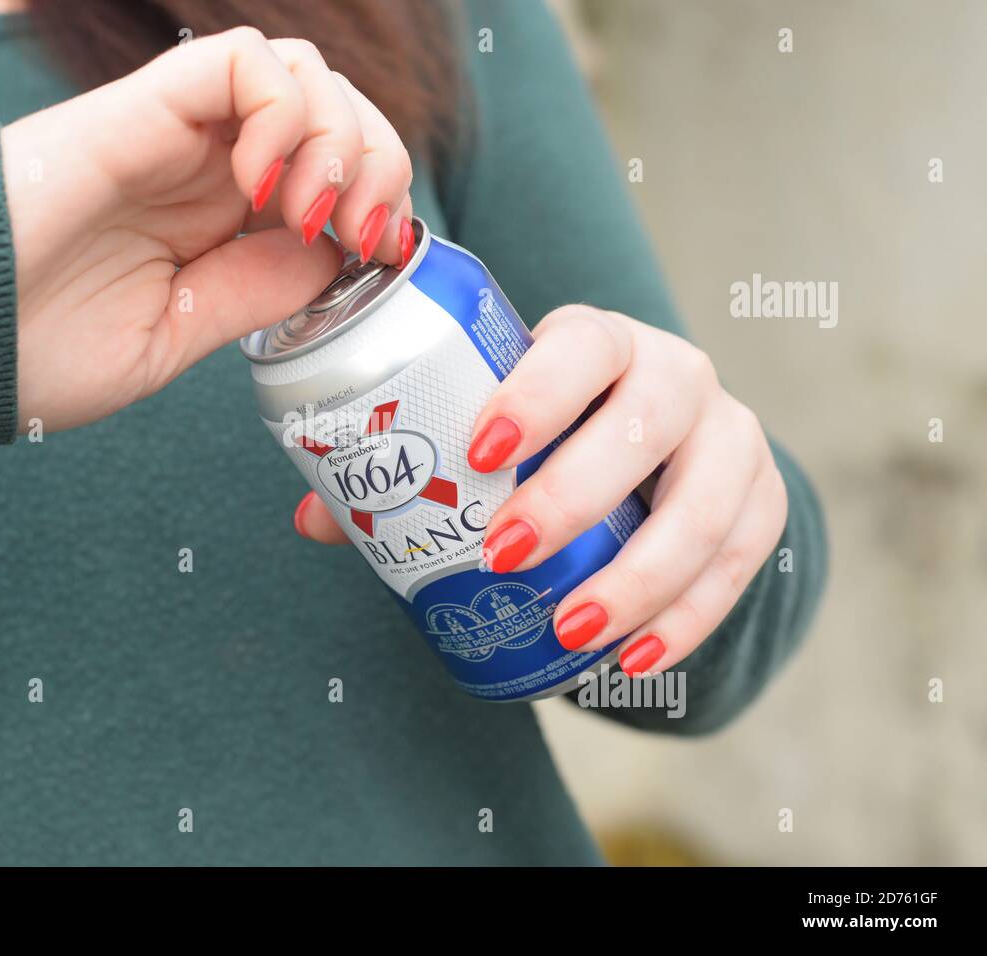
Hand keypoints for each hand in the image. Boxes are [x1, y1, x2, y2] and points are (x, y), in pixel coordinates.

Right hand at [0, 28, 414, 430]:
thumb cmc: (30, 350)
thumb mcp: (172, 338)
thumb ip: (251, 293)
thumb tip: (333, 254)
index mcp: (213, 220)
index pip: (329, 165)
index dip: (378, 197)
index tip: (380, 254)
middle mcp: (205, 164)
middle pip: (333, 107)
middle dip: (378, 163)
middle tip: (363, 230)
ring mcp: (177, 132)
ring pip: (303, 71)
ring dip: (340, 137)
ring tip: (307, 211)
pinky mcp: (143, 107)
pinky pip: (244, 61)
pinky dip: (284, 111)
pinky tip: (263, 185)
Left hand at [293, 304, 787, 675]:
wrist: (658, 447)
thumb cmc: (553, 434)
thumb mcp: (498, 429)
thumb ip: (416, 465)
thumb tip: (317, 518)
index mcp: (601, 340)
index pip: (581, 345)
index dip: (536, 393)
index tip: (480, 452)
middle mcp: (678, 375)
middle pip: (646, 423)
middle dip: (574, 495)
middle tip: (504, 554)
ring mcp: (731, 437)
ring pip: (705, 504)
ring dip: (638, 575)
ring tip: (571, 630)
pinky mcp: (762, 503)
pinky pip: (738, 565)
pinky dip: (688, 619)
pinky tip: (631, 661)